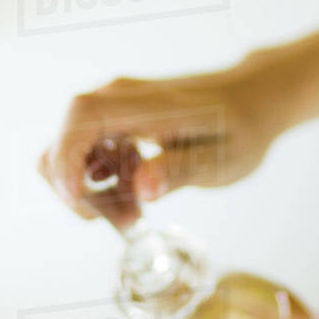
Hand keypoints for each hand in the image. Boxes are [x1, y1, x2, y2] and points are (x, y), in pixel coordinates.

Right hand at [37, 66, 280, 221]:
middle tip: (122, 221)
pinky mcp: (119, 116)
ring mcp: (117, 104)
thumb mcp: (222, 160)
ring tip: (134, 214)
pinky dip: (101, 178)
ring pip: (72, 147)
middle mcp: (121, 96)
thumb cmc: (243, 128)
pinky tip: (137, 193)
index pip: (81, 118)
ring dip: (90, 189)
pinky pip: (90, 147)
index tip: (82, 203)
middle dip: (76, 188)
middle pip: (65, 137)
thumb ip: (180, 170)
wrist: (253, 98)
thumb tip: (142, 188)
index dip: (66, 162)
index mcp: (146, 104)